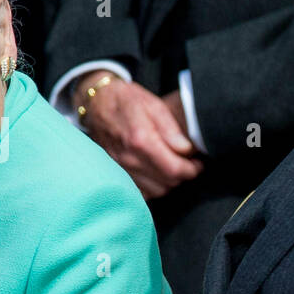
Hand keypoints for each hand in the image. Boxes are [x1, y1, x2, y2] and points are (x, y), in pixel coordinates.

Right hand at [72, 71, 203, 197]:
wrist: (96, 104)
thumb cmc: (125, 100)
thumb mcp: (152, 104)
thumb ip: (170, 128)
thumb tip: (186, 149)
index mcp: (141, 140)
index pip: (174, 169)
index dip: (192, 169)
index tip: (197, 162)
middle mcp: (129, 158)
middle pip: (167, 183)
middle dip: (183, 175)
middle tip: (189, 163)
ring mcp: (121, 168)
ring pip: (156, 191)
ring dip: (169, 182)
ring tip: (174, 166)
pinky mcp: (116, 173)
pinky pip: (141, 192)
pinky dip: (153, 187)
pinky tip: (157, 173)